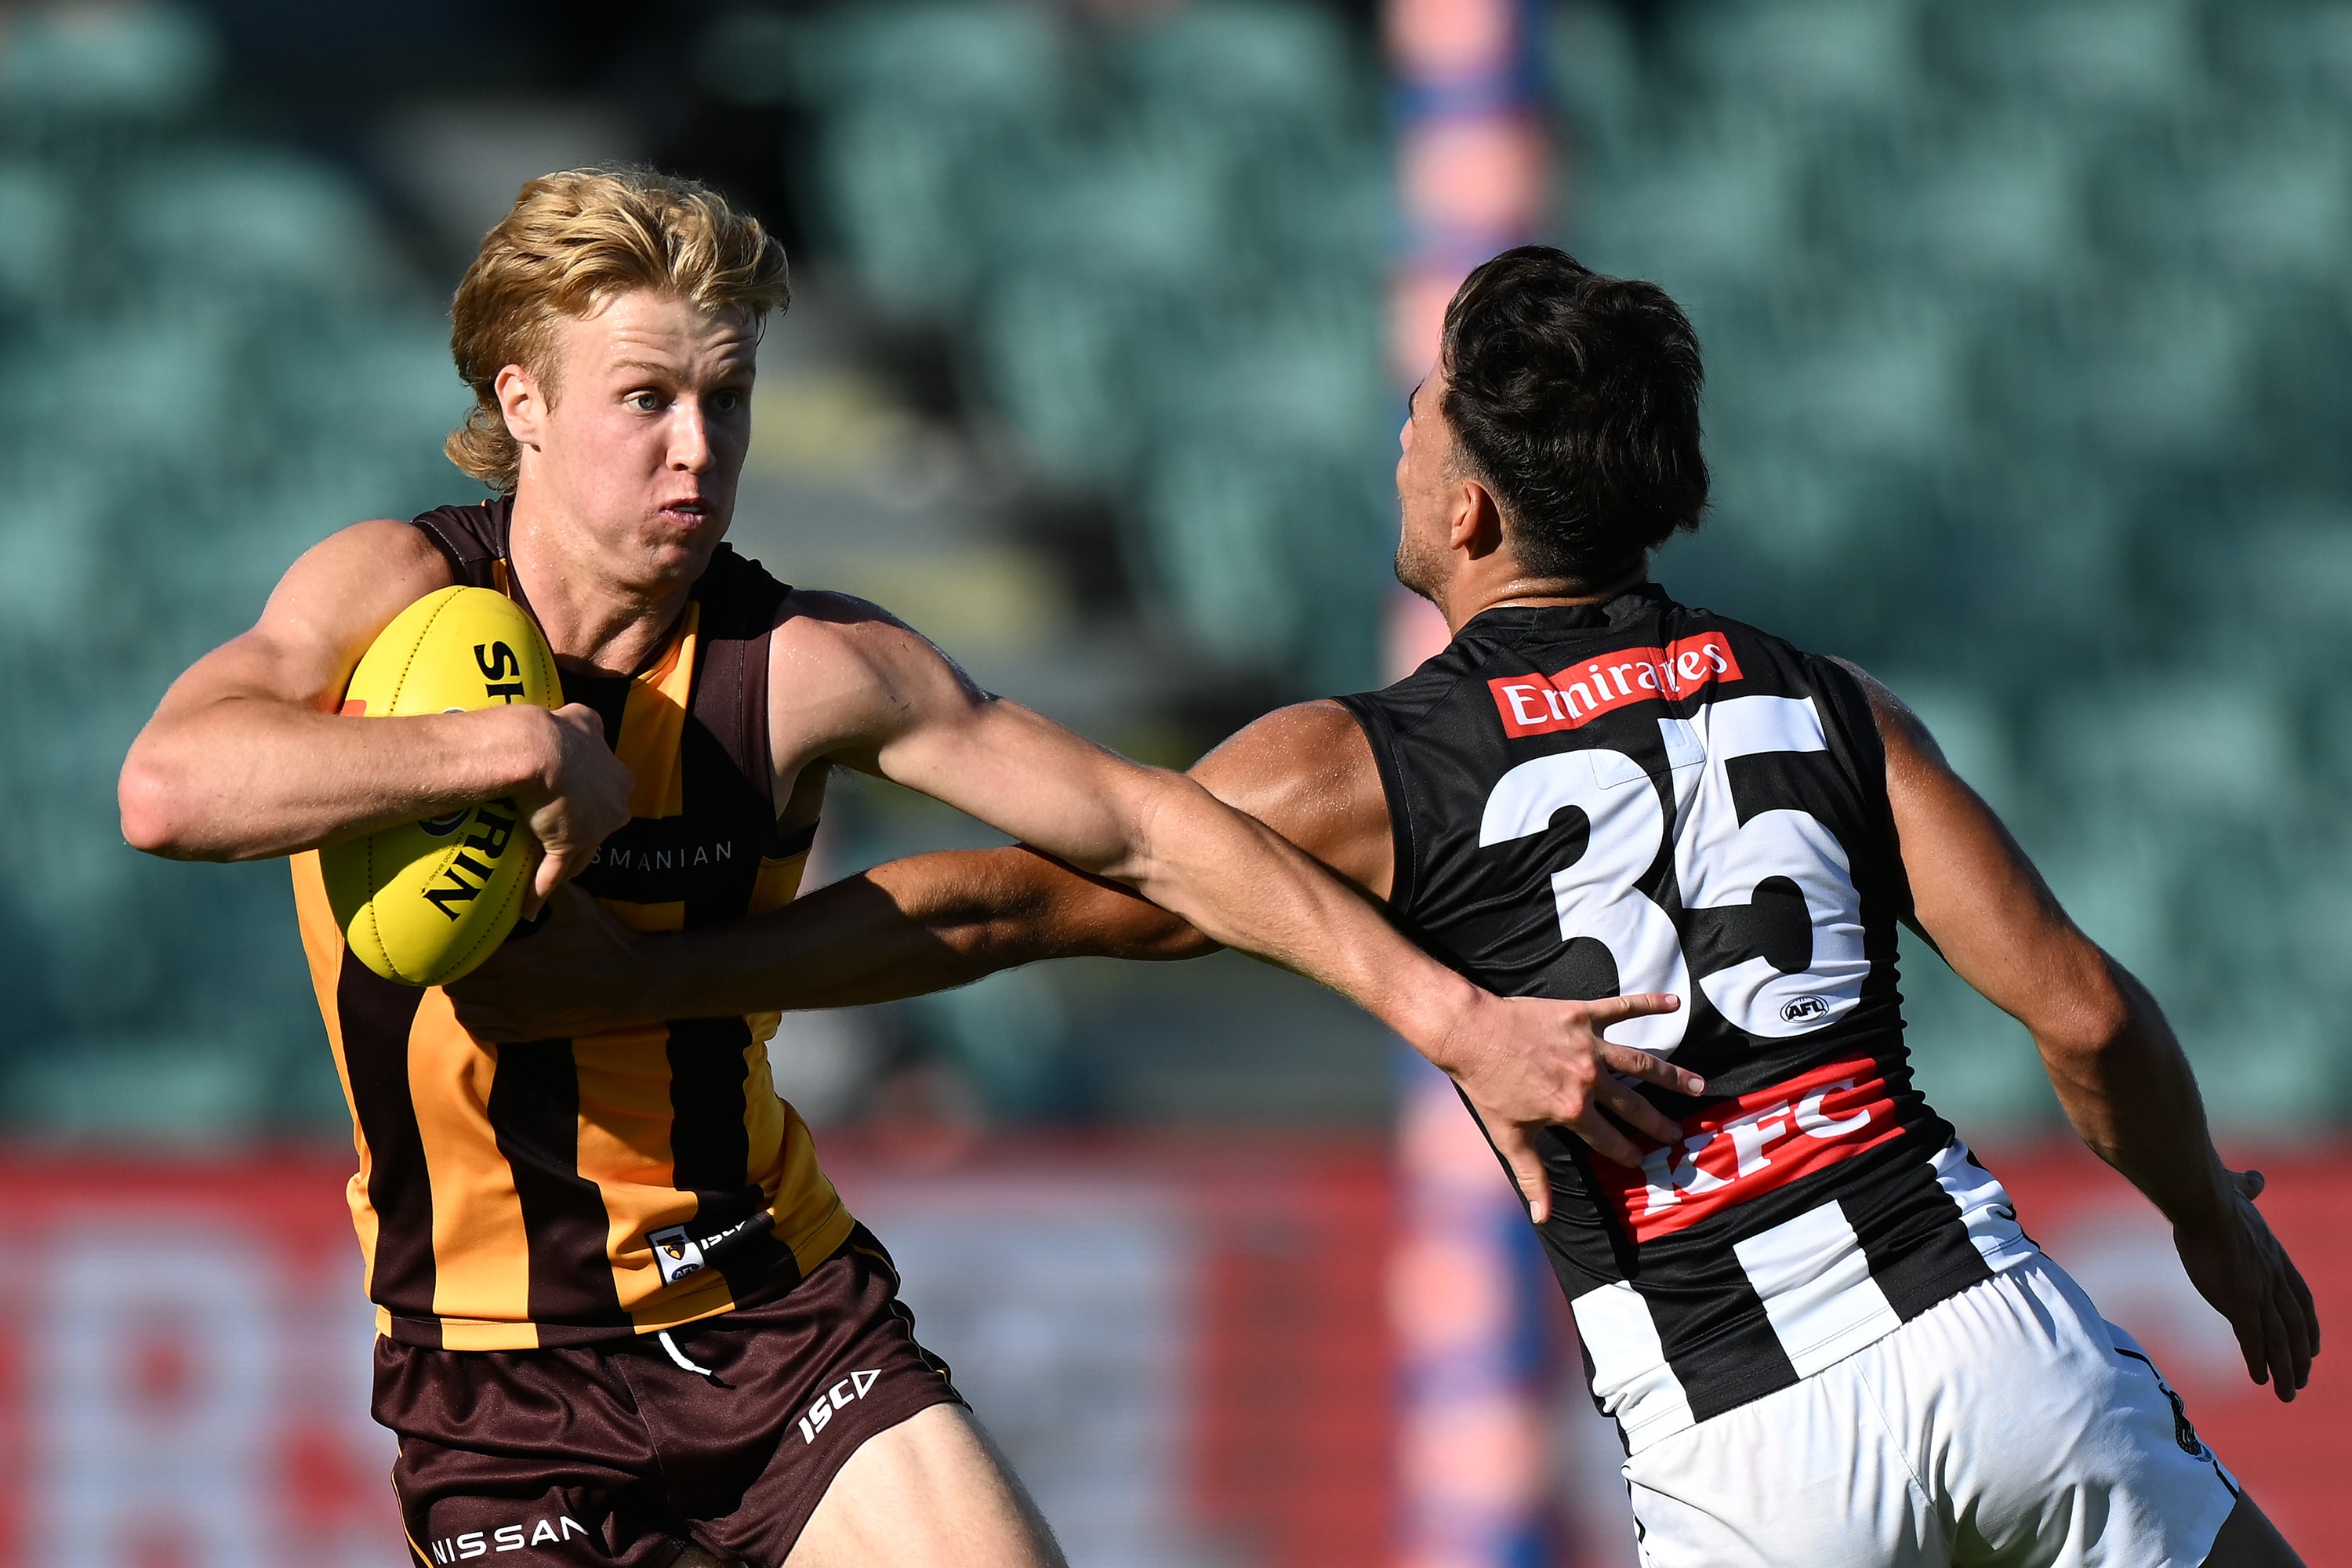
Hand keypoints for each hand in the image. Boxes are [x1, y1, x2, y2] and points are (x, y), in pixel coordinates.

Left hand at [448, 885, 658, 1040]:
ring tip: (469, 979)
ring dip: (463, 997)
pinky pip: (486, 1032)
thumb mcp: (578, 907)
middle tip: (460, 955)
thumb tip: (521, 862)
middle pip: (459, 988)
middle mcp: (515, 994)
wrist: (633, 984)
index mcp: (522, 962)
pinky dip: (476, 1018)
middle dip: (455, 971)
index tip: (456, 937)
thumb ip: (546, 885)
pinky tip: (482, 1003)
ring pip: (467, 1013)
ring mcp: (521, 1017)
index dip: (456, 949)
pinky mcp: (530, 1033)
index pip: (466, 960)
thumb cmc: (605, 942)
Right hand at [517, 704, 632, 914]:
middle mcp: (614, 806)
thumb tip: (581, 718)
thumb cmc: (559, 731)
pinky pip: (552, 877)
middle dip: (583, 836)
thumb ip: (586, 723)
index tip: (575, 807)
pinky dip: (539, 894)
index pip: (607, 798)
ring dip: (565, 867)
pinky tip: (529, 910)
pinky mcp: (568, 847)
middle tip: (558, 839)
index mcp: (619, 778)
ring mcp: (593, 831)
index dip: (592, 804)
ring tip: (545, 877)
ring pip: (580, 855)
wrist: (540, 749)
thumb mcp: (582, 718)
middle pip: (599, 829)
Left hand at [1433, 991, 1701, 1222]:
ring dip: (1672, 1075)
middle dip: (1658, 1123)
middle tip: (1678, 1133)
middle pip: (1634, 1105)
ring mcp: (1588, 1046)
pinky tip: (1675, 1003)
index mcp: (1572, 1111)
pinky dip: (1650, 1003)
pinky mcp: (1582, 1014)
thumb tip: (1541, 1218)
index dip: (1627, 1153)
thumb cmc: (1486, 1086)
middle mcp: (1588, 1080)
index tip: (1643, 1161)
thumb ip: (1532, 1176)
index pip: (1609, 1139)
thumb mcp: (1509, 1136)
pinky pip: (1623, 1008)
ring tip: (1699, 1085)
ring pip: (1641, 1062)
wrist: (1469, 1033)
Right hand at [2173, 1168, 2319, 1400]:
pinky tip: (2260, 1379)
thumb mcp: (2238, 1191)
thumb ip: (2249, 1188)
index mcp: (2275, 1256)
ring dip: (2286, 1370)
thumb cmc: (2213, 1193)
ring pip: (2279, 1340)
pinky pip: (2253, 1339)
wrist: (2202, 1199)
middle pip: (2295, 1326)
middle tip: (2302, 1380)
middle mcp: (2274, 1278)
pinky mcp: (2239, 1300)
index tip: (2312, 1345)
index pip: (2301, 1298)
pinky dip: (2259, 1361)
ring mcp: (2259, 1291)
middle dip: (2301, 1356)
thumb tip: (2256, 1179)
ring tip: (2287, 1393)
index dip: (2309, 1325)